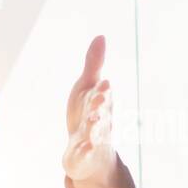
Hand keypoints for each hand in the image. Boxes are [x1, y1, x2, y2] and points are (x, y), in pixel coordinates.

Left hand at [62, 35, 116, 185]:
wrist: (88, 150)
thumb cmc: (87, 112)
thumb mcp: (87, 87)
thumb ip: (94, 64)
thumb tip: (101, 36)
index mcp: (100, 102)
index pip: (102, 94)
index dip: (103, 89)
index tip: (105, 82)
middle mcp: (99, 119)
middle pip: (100, 110)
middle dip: (101, 103)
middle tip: (102, 95)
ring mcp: (92, 136)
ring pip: (94, 130)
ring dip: (94, 124)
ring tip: (92, 119)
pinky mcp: (82, 151)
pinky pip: (85, 150)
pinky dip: (85, 148)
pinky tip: (84, 146)